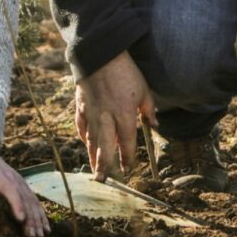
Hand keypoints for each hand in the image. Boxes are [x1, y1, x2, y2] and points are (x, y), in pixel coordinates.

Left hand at [0, 128, 48, 236]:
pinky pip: (33, 198)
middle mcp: (10, 176)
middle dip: (30, 218)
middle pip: (24, 197)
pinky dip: (39, 212)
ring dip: (38, 217)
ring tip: (41, 235)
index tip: (20, 219)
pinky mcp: (20, 183)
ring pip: (31, 199)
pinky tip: (45, 225)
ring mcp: (18, 179)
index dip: (16, 203)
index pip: (9, 189)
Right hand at [74, 51, 155, 180]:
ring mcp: (92, 112)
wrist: (101, 54)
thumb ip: (149, 110)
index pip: (126, 142)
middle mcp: (106, 117)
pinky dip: (83, 136)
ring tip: (94, 170)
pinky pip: (81, 125)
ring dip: (93, 156)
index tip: (128, 169)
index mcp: (124, 114)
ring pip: (91, 140)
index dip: (127, 157)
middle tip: (104, 181)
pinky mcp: (81, 105)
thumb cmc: (126, 71)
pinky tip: (85, 144)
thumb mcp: (144, 90)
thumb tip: (155, 125)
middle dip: (105, 166)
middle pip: (105, 147)